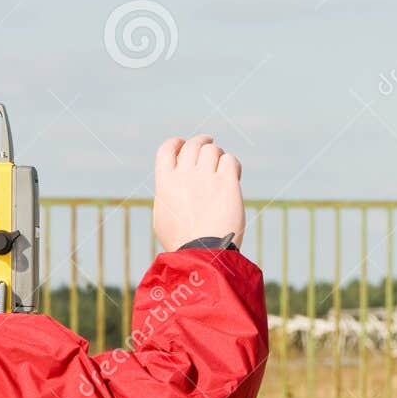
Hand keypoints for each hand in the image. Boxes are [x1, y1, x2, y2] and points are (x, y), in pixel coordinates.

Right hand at [153, 134, 244, 252]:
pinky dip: (232, 164)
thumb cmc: (181, 244)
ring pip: (212, 150)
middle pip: (193, 145)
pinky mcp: (227, 184)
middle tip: (210, 144)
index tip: (183, 144)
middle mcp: (184, 175)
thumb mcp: (162, 218)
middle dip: (202, 142)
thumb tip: (171, 187)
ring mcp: (206, 178)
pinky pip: (230, 161)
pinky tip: (234, 175)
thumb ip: (167, 196)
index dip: (176, 143)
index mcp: (165, 182)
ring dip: (217, 155)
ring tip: (221, 167)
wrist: (202, 255)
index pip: (167, 149)